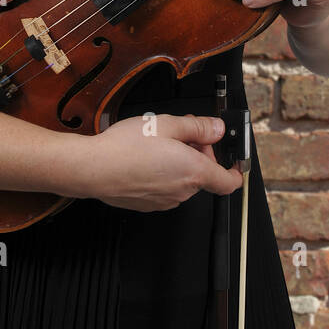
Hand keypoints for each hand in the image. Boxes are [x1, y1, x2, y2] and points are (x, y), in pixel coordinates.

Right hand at [82, 113, 243, 211]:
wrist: (93, 169)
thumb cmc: (126, 147)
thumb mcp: (167, 124)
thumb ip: (198, 126)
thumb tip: (217, 129)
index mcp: (193, 172)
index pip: (229, 182)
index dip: (235, 170)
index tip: (234, 159)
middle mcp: (182, 191)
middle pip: (203, 174)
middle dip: (198, 152)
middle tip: (181, 133)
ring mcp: (165, 201)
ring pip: (183, 180)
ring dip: (179, 162)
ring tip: (157, 143)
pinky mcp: (148, 204)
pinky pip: (165, 187)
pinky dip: (163, 173)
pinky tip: (145, 158)